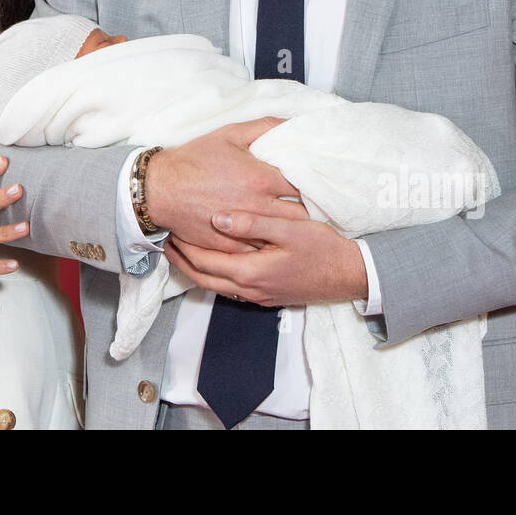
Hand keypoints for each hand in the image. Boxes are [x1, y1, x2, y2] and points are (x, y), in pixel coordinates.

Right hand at [144, 117, 307, 251]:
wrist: (161, 189)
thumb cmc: (195, 160)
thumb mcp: (230, 134)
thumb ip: (265, 126)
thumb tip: (293, 123)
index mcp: (261, 178)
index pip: (305, 186)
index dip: (315, 185)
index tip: (319, 184)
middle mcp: (258, 206)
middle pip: (301, 215)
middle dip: (310, 210)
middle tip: (315, 206)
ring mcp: (245, 230)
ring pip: (283, 236)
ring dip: (292, 230)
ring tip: (299, 225)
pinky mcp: (232, 246)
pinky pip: (261, 250)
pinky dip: (269, 245)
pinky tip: (274, 239)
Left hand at [164, 211, 367, 306]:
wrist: (349, 276)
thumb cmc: (322, 250)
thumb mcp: (290, 229)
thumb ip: (253, 223)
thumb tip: (218, 218)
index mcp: (250, 272)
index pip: (203, 261)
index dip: (183, 246)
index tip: (170, 228)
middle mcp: (249, 289)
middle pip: (202, 278)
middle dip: (181, 260)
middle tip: (166, 239)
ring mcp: (257, 296)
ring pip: (214, 285)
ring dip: (195, 268)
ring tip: (183, 248)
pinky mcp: (266, 295)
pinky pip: (229, 287)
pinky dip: (214, 274)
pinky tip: (215, 259)